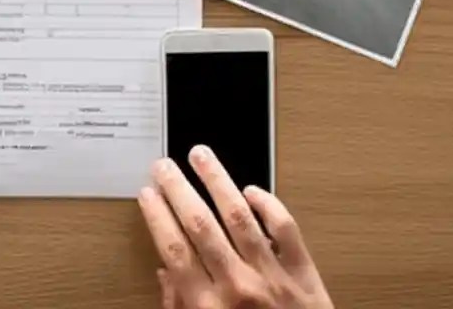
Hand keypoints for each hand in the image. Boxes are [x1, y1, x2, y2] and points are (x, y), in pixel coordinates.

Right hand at [139, 147, 333, 308]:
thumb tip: (165, 277)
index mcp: (209, 308)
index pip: (174, 251)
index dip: (157, 217)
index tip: (147, 195)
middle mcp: (239, 289)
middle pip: (200, 226)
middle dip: (178, 190)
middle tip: (164, 166)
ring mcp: (273, 279)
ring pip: (240, 217)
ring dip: (217, 182)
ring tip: (201, 157)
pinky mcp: (305, 276)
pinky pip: (286, 230)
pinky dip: (269, 206)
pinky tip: (252, 190)